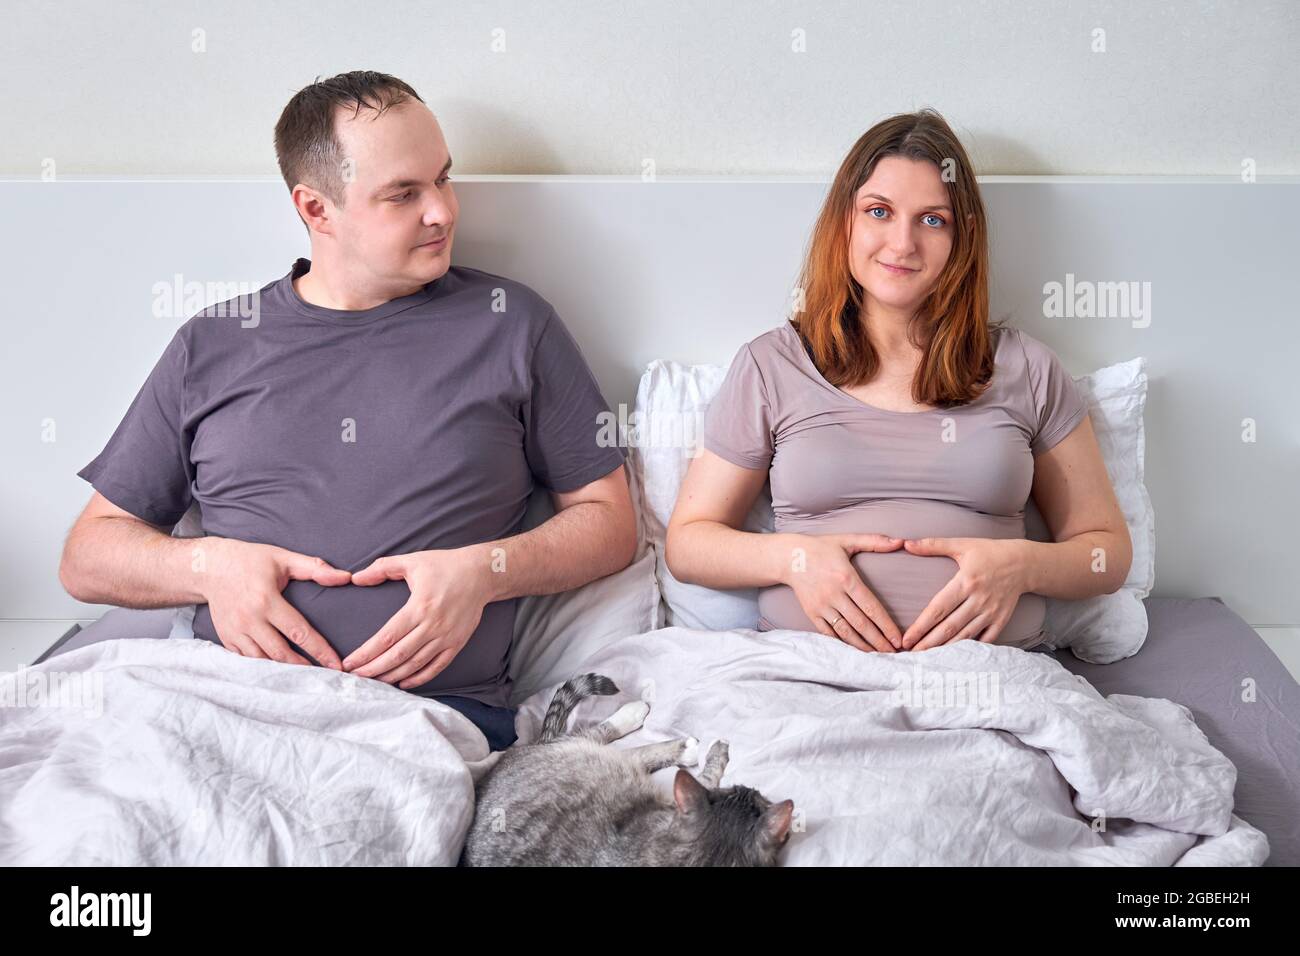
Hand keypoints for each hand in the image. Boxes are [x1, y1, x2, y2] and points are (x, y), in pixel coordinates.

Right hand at [199, 538, 349, 667]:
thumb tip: (345, 577)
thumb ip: (315, 568)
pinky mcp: (226, 638)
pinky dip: (264, 666)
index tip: (336, 665)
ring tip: (305, 677)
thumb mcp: (284, 558)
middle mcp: (249, 619)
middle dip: (304, 667)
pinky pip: (247, 660)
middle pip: (281, 653)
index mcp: (266, 600)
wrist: (210, 567)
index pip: (299, 632)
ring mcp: (235, 631)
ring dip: (284, 670)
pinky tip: (279, 671)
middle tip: (324, 676)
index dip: (319, 651)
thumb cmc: (252, 561)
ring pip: (262, 660)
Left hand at [342, 547, 493, 687]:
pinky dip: (419, 678)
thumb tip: (356, 578)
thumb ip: (382, 567)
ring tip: (374, 682)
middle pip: (397, 655)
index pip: (386, 637)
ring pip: (415, 664)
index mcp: (419, 607)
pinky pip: (436, 666)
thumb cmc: (445, 566)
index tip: (350, 662)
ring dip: (393, 676)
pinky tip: (403, 683)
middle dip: (374, 669)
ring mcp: (446, 637)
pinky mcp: (457, 643)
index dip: (366, 653)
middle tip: (355, 677)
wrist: (482, 574)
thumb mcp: (412, 561)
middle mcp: (432, 626)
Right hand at [782, 533, 906, 652]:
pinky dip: (842, 643)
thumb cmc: (821, 548)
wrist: (789, 557)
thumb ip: (875, 541)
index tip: (898, 639)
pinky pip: (829, 633)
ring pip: (845, 632)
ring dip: (863, 646)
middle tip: (894, 653)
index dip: (886, 625)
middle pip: (861, 624)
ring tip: (878, 655)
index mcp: (846, 578)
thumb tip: (901, 541)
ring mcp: (821, 606)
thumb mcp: (847, 541)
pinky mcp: (812, 613)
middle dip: (879, 641)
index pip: (871, 607)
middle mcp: (834, 595)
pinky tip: (855, 650)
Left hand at [899, 537, 1029, 650]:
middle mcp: (978, 600)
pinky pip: (985, 640)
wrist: (1024, 564)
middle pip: (949, 627)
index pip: (938, 609)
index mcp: (965, 582)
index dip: (921, 626)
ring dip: (945, 649)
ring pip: (965, 636)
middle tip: (910, 654)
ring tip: (927, 659)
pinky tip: (955, 658)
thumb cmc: (989, 553)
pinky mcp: (1001, 620)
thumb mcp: (962, 545)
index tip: (906, 639)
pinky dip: (970, 649)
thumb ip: (933, 545)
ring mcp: (991, 612)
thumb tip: (907, 543)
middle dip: (928, 643)